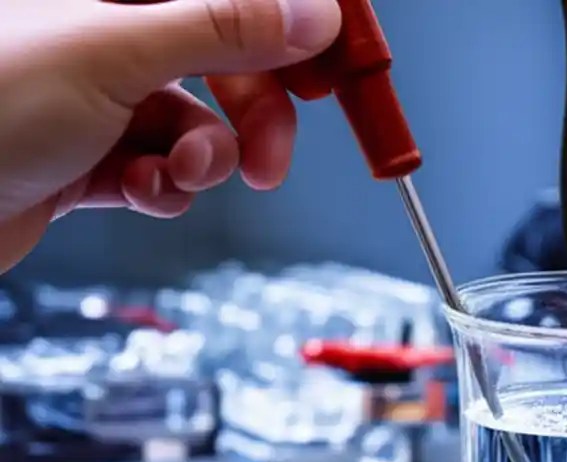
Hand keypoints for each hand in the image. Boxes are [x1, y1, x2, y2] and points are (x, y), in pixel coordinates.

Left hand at [0, 0, 340, 270]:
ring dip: (204, 159)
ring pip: (198, 121)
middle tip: (272, 154)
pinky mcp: (89, 156)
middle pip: (224, 59)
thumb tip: (308, 11)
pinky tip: (141, 191)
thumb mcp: (113, 52)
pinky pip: (161, 167)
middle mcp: (104, 32)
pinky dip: (165, 186)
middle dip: (256, 112)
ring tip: (179, 173)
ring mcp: (97, 96)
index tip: (331, 51)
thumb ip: (222, 26)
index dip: (284, 19)